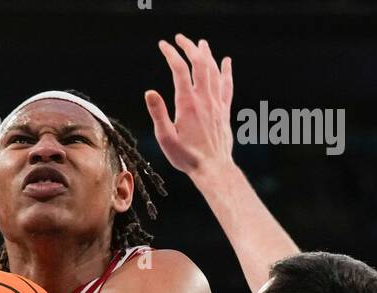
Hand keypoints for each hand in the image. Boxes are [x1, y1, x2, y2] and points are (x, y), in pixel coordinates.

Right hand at [145, 35, 233, 181]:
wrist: (213, 168)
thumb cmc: (187, 157)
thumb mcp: (166, 139)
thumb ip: (158, 113)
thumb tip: (149, 92)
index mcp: (187, 104)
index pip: (179, 69)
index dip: (171, 54)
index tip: (163, 45)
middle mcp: (204, 99)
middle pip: (199, 63)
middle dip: (189, 47)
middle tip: (179, 39)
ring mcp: (216, 103)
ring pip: (213, 71)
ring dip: (206, 54)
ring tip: (200, 43)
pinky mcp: (224, 111)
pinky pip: (227, 85)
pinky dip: (226, 71)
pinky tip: (226, 62)